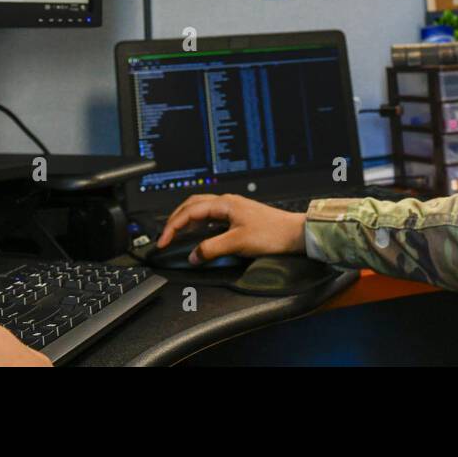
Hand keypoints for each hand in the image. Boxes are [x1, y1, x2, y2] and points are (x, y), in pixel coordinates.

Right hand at [157, 194, 306, 264]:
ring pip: (201, 209)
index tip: (163, 241)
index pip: (189, 211)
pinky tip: (199, 234)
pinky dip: (199, 224)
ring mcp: (232, 209)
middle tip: (165, 236)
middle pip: (192, 205)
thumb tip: (193, 255)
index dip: (173, 226)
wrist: (295, 234)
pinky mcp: (238, 217)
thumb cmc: (272, 233)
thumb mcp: (237, 242)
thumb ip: (212, 249)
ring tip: (177, 234)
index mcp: (224, 204)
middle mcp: (227, 203)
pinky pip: (211, 216)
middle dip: (175, 219)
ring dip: (187, 220)